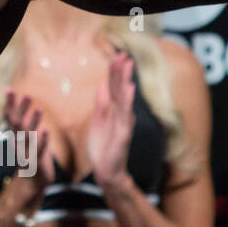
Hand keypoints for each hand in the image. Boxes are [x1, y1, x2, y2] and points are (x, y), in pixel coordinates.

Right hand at [2, 88, 53, 206]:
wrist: (33, 182)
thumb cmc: (31, 155)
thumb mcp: (26, 137)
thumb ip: (22, 120)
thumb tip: (19, 101)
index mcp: (15, 136)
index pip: (10, 117)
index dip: (10, 104)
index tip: (8, 89)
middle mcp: (18, 143)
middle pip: (17, 124)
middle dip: (21, 109)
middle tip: (26, 95)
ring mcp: (26, 153)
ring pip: (28, 136)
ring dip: (33, 122)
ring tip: (39, 109)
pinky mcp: (36, 163)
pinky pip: (39, 151)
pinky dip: (42, 141)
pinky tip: (46, 131)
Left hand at [85, 52, 136, 190]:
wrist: (105, 171)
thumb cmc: (102, 148)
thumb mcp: (98, 121)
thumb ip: (101, 103)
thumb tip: (102, 85)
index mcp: (113, 111)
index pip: (114, 88)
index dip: (114, 73)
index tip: (116, 56)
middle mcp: (121, 115)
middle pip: (121, 90)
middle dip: (122, 72)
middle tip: (123, 55)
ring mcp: (123, 124)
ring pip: (125, 100)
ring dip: (126, 82)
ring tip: (127, 66)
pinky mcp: (123, 135)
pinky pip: (125, 116)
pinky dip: (128, 102)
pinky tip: (130, 90)